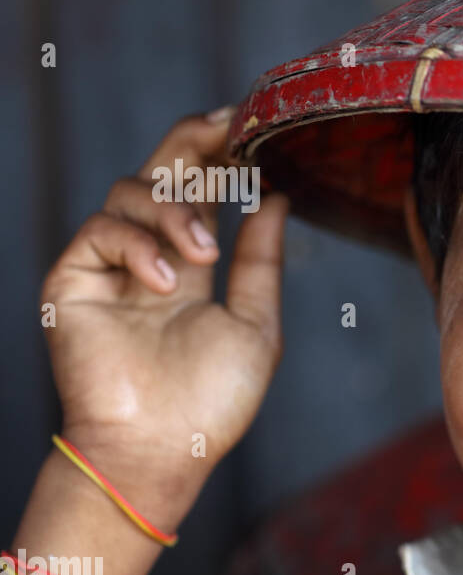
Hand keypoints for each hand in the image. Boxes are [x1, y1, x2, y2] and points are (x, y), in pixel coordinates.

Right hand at [40, 110, 289, 513]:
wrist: (160, 449)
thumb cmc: (212, 400)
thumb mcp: (255, 321)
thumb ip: (260, 258)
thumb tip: (276, 197)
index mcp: (190, 267)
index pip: (203, 193)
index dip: (223, 156)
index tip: (254, 127)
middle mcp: (147, 258)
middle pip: (163, 172)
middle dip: (195, 142)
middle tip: (230, 125)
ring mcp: (107, 266)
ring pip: (132, 192)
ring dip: (175, 211)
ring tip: (202, 253)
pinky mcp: (73, 279)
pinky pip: (100, 228)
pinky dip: (138, 243)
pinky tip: (165, 278)